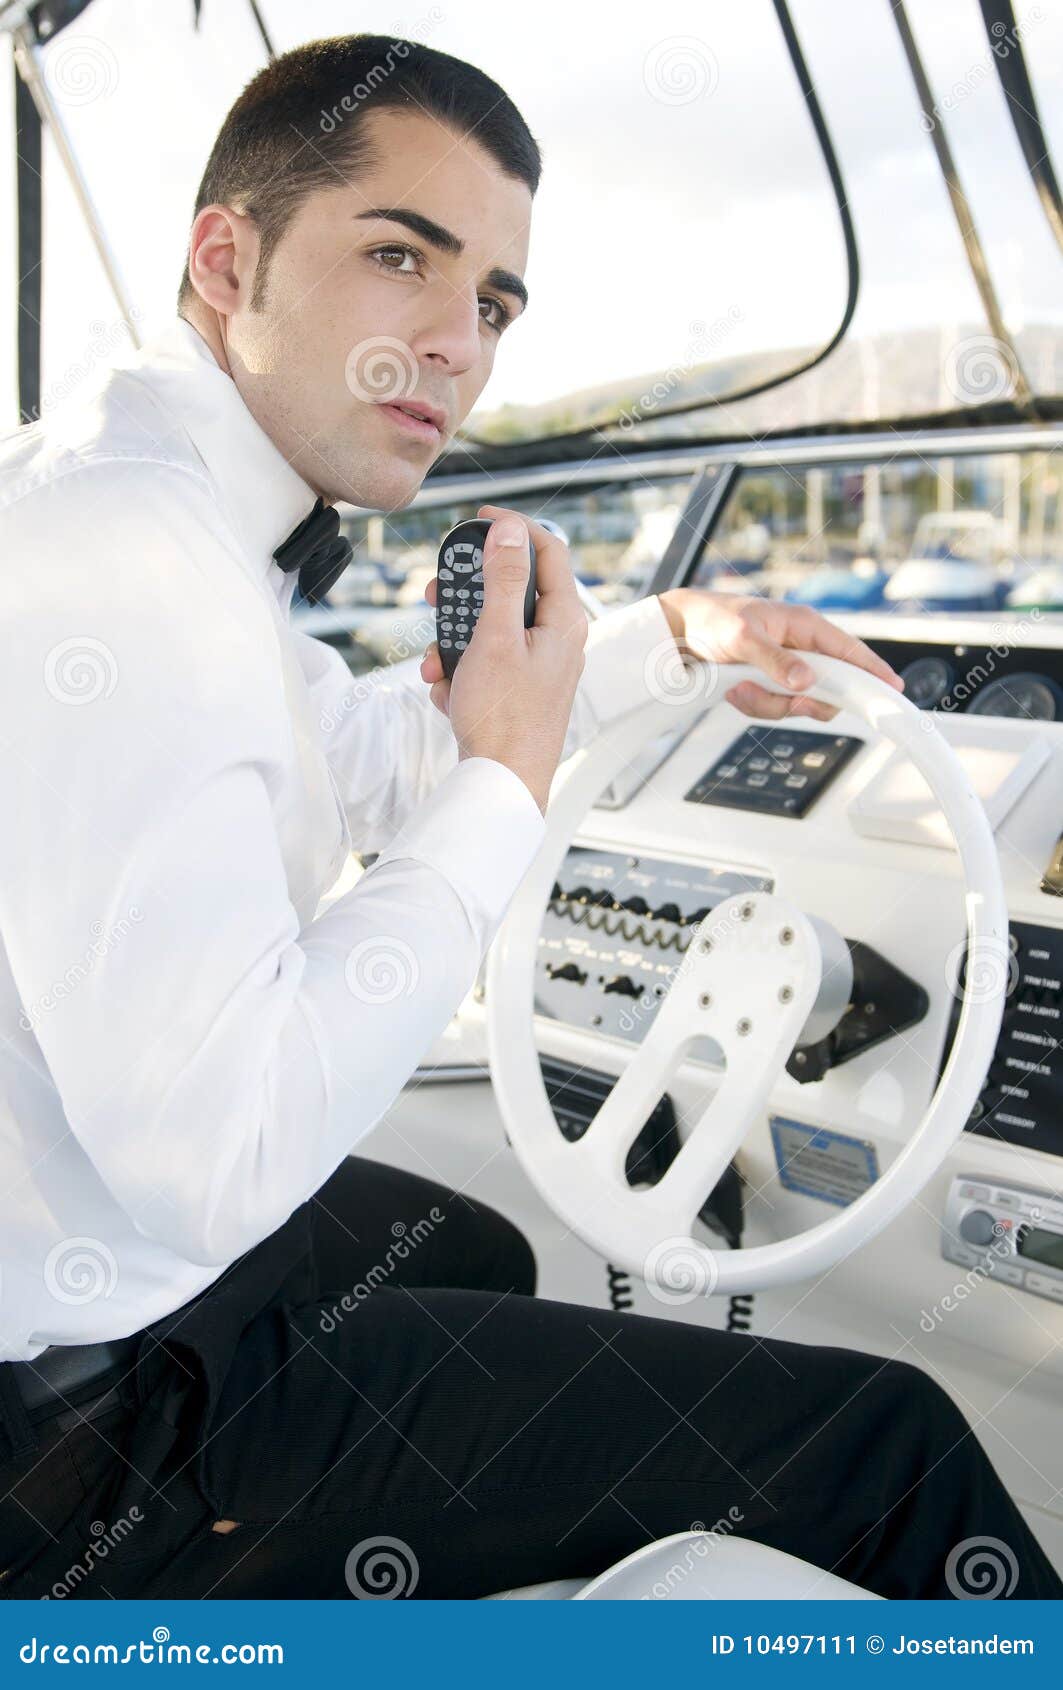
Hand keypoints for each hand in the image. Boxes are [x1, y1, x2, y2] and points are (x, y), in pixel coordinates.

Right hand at [420, 505, 586, 813]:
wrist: (502, 784)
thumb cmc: (504, 716)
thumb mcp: (496, 637)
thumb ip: (503, 579)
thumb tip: (509, 529)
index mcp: (564, 621)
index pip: (548, 550)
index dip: (514, 527)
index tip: (480, 518)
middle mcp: (558, 641)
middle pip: (511, 592)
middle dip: (467, 597)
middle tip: (435, 595)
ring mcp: (540, 668)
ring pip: (490, 632)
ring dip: (455, 643)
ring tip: (438, 665)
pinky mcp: (520, 693)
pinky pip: (485, 666)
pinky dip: (461, 675)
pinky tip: (449, 695)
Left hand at [657, 588, 904, 719]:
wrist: (675, 632)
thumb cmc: (711, 619)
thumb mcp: (743, 637)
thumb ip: (776, 660)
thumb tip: (807, 682)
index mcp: (805, 626)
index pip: (851, 652)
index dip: (874, 673)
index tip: (892, 692)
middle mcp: (799, 648)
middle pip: (828, 689)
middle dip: (802, 701)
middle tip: (785, 700)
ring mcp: (783, 669)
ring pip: (797, 704)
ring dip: (769, 703)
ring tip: (740, 686)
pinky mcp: (766, 685)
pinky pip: (772, 708)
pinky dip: (753, 704)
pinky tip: (734, 690)